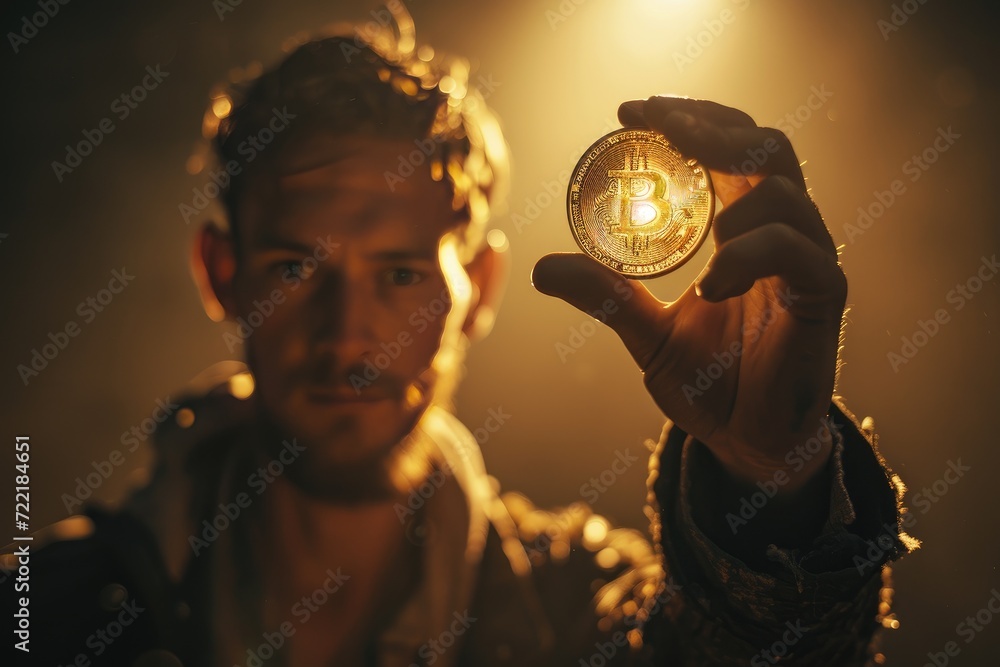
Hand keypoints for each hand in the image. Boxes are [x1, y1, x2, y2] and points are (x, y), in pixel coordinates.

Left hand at [532, 97, 846, 492]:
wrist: (748, 443)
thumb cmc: (709, 384)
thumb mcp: (646, 335)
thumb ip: (606, 297)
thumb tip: (542, 268)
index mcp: (740, 229)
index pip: (725, 149)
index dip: (686, 120)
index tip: (629, 111)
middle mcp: (778, 234)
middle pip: (764, 147)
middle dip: (713, 126)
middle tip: (659, 123)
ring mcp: (806, 262)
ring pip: (786, 194)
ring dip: (735, 200)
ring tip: (704, 237)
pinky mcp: (824, 299)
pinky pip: (801, 255)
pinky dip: (754, 256)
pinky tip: (714, 284)